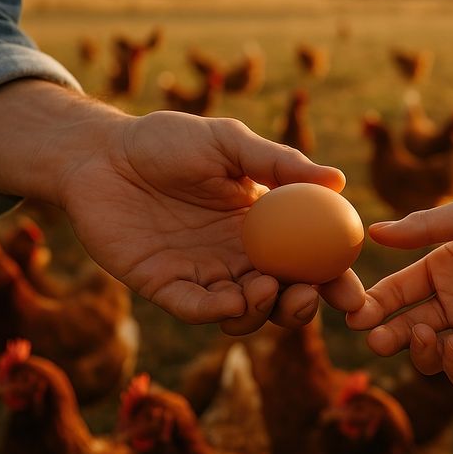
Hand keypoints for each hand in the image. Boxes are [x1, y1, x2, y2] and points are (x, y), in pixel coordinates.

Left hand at [0, 80, 364, 333]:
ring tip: (266, 287)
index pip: (308, 258)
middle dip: (303, 306)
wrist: (99, 153)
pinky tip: (229, 300)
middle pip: (283, 295)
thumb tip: (339, 180)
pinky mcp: (165, 286)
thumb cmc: (167, 140)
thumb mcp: (228, 142)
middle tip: (307, 295)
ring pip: (245, 312)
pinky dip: (217, 313)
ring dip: (263, 310)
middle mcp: (239, 255)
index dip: (334, 279)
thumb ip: (279, 162)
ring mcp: (202, 274)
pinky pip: (197, 309)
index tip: (353, 294)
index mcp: (264, 223)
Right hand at [346, 194, 452, 388]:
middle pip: (407, 326)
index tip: (355, 312)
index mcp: (446, 268)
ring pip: (430, 354)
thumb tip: (373, 232)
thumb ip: (425, 226)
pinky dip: (451, 365)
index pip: (398, 290)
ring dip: (418, 349)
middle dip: (386, 333)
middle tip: (373, 336)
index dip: (374, 302)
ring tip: (426, 331)